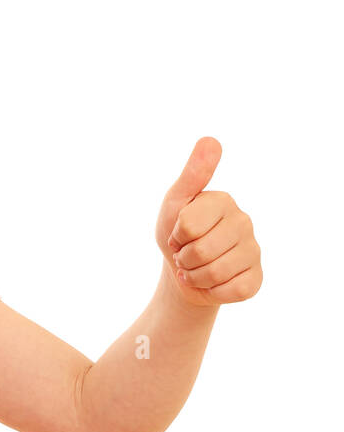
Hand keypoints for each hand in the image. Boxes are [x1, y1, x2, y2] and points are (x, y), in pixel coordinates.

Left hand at [154, 137, 262, 308]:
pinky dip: (212, 291)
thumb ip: (192, 174)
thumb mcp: (175, 203)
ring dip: (195, 276)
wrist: (183, 273)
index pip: (189, 226)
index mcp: (223, 201)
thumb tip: (211, 140)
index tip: (179, 233)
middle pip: (201, 251)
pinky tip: (212, 282)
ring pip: (215, 273)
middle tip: (186, 253)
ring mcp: (254, 250)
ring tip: (196, 268)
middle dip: (183, 258)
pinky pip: (231, 290)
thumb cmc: (177, 234)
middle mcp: (244, 222)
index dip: (176, 235)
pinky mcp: (256, 278)